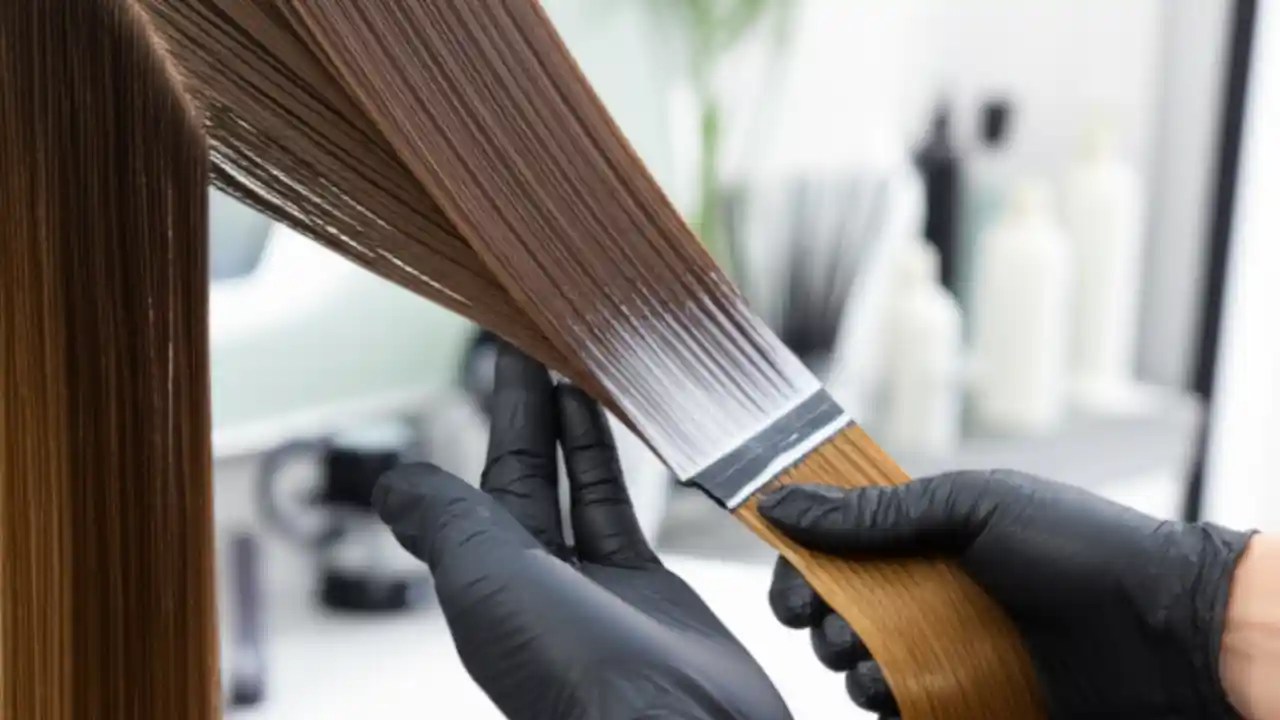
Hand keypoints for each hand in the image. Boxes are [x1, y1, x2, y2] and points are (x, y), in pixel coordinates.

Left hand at [374, 346, 791, 719]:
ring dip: (578, 428)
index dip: (498, 412)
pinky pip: (627, 514)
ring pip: (581, 488)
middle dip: (534, 408)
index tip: (504, 352)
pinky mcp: (658, 595)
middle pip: (532, 474)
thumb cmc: (573, 671)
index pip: (489, 477)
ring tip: (579, 367)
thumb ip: (445, 523)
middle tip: (543, 339)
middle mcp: (541, 582)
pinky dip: (619, 470)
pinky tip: (619, 430)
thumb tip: (392, 484)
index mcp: (491, 580)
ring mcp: (602, 587)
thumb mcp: (487, 582)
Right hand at [758, 470, 1254, 718]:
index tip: (791, 593)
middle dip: (822, 623)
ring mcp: (945, 645)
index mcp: (926, 534)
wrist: (1163, 631)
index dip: (802, 567)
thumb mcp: (972, 509)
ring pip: (856, 664)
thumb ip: (876, 512)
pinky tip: (902, 690)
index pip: (837, 545)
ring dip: (851, 666)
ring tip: (880, 663)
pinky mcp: (963, 696)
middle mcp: (928, 588)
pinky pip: (896, 706)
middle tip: (839, 628)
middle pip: (835, 609)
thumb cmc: (1079, 550)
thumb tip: (783, 503)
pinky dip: (886, 701)